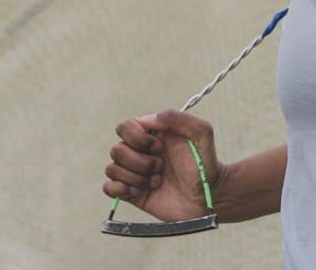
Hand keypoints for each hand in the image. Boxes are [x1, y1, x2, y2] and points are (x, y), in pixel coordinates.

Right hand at [103, 109, 221, 222]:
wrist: (207, 197)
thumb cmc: (205, 163)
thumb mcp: (201, 132)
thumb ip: (176, 118)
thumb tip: (148, 120)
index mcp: (152, 134)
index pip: (125, 126)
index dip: (138, 139)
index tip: (160, 148)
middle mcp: (140, 151)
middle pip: (116, 149)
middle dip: (140, 161)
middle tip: (161, 167)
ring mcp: (134, 172)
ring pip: (112, 168)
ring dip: (136, 177)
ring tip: (158, 181)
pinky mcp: (130, 193)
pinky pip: (108, 187)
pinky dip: (122, 189)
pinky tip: (142, 191)